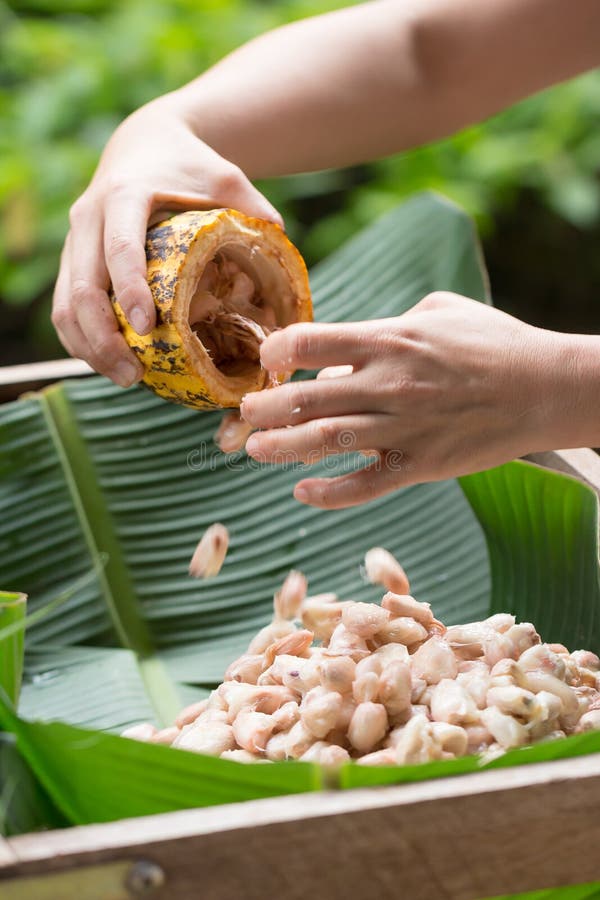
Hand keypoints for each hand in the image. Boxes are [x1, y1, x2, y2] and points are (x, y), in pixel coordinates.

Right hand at [52, 96, 281, 386]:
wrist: (144, 143)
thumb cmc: (190, 166)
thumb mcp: (226, 177)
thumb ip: (253, 207)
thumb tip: (281, 243)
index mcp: (124, 195)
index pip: (119, 248)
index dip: (129, 289)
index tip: (148, 327)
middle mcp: (88, 218)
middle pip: (82, 287)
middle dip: (104, 337)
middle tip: (135, 375)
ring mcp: (73, 241)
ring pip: (65, 304)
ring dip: (89, 347)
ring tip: (127, 379)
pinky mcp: (70, 260)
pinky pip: (63, 307)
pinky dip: (81, 340)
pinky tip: (110, 364)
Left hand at [240, 293, 573, 507]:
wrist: (545, 388)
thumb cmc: (491, 341)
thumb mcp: (436, 311)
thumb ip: (383, 326)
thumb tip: (340, 353)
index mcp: (388, 339)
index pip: (310, 342)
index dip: (275, 352)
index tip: (266, 361)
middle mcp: (388, 384)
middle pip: (305, 398)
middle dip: (263, 408)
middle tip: (242, 415)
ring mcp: (403, 427)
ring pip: (325, 441)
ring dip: (281, 448)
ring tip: (254, 449)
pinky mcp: (420, 464)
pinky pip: (365, 485)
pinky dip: (328, 492)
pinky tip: (301, 490)